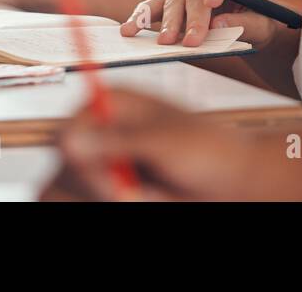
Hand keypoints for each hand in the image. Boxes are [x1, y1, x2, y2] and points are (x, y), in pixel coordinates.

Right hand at [41, 89, 267, 200]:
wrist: (234, 180)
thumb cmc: (209, 151)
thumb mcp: (163, 144)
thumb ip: (116, 143)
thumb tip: (69, 142)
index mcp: (114, 103)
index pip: (68, 128)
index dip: (79, 157)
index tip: (107, 177)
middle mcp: (105, 128)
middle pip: (66, 159)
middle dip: (93, 182)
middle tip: (126, 193)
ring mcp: (108, 158)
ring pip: (73, 184)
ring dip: (104, 193)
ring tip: (141, 195)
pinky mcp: (114, 183)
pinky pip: (93, 195)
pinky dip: (114, 198)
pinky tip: (143, 198)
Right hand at [120, 0, 280, 49]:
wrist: (250, 21)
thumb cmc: (261, 18)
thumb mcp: (265, 24)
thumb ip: (246, 24)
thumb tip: (218, 25)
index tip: (213, 2)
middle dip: (192, 15)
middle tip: (192, 40)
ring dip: (168, 20)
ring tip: (165, 42)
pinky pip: (153, 5)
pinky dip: (141, 17)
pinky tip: (129, 29)